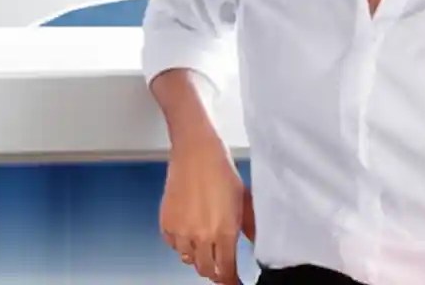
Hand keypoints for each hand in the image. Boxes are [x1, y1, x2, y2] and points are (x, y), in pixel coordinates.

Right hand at [159, 139, 254, 282]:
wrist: (196, 152)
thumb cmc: (221, 171)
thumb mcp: (244, 202)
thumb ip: (251, 228)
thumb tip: (258, 247)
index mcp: (225, 232)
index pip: (226, 271)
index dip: (231, 281)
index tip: (234, 282)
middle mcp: (201, 235)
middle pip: (205, 270)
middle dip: (214, 271)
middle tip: (220, 266)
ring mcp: (181, 230)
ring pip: (187, 259)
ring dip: (197, 256)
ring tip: (204, 244)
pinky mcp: (166, 221)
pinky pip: (172, 244)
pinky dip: (180, 243)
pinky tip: (188, 232)